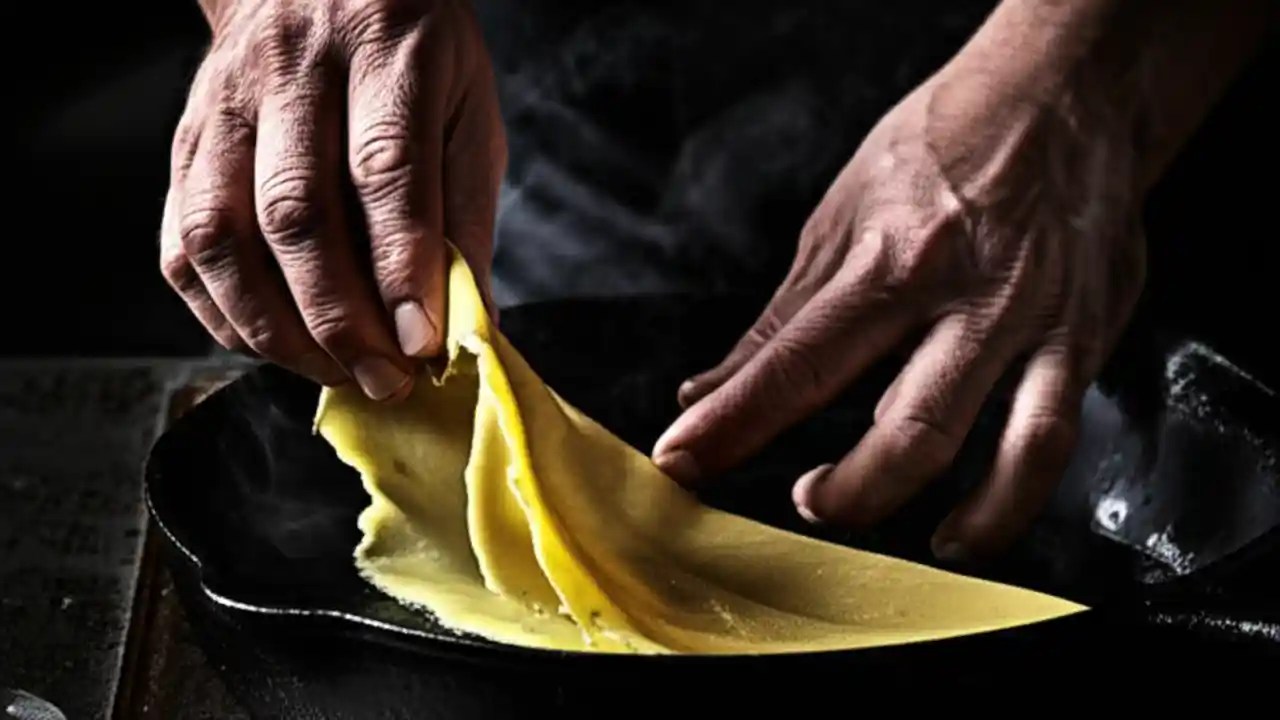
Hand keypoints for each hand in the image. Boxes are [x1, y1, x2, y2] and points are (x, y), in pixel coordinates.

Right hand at [160, 0, 505, 400]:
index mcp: (384, 51)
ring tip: (334, 372)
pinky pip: (182, 247)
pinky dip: (224, 315)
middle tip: (384, 379)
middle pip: (295, 213)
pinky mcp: (183, 146)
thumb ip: (466, 216)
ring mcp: (223, 108)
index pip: (384, 170)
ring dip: (276, 330)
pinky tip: (272, 343)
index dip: (400, 269)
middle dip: (340, 319)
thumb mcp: (467, 114)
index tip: (423, 345)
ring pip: (223, 236)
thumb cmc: (413, 59)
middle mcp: (290, 72)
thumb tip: (466, 326)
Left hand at [652, 62, 1145, 563]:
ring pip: (1005, 449)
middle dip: (848, 489)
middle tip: (805, 500)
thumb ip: (781, 317)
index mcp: (894, 257)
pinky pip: (1057, 438)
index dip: (734, 421)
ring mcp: (1040, 322)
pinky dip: (1015, 498)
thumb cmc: (947, 143)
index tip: (685, 457)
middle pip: (908, 425)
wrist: (1067, 95)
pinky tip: (976, 521)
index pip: (798, 362)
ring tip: (902, 534)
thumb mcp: (841, 214)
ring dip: (953, 513)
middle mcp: (970, 295)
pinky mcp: (1089, 338)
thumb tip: (709, 387)